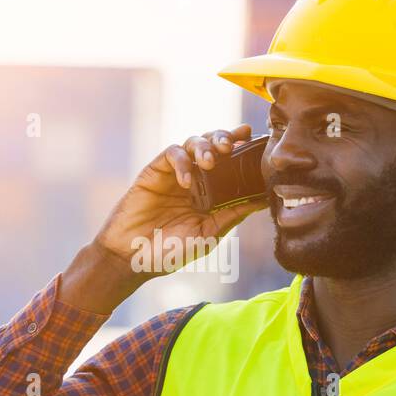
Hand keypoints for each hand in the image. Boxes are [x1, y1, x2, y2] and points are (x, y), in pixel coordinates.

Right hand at [59, 125, 268, 313]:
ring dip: (205, 146)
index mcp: (211, 192)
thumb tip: (263, 200)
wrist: (132, 258)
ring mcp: (174, 174)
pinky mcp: (154, 172)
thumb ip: (232, 215)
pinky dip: (182, 162)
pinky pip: (171, 154)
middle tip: (232, 145)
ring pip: (192, 143)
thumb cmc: (170, 252)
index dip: (243, 147)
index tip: (256, 141)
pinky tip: (186, 181)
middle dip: (225, 137)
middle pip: (213, 144)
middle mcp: (195, 179)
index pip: (230, 162)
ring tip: (211, 161)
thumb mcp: (209, 235)